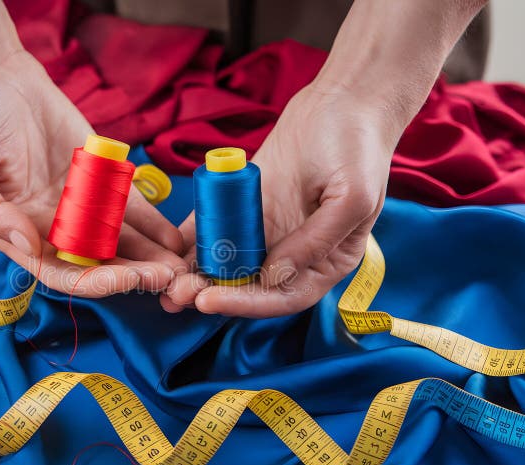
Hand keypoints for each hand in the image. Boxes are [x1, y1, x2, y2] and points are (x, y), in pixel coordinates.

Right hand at [0, 51, 184, 295]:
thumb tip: (28, 247)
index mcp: (18, 235)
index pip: (60, 272)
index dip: (92, 282)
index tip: (121, 281)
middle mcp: (52, 227)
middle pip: (98, 263)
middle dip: (132, 273)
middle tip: (165, 277)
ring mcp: (79, 204)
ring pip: (120, 240)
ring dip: (150, 257)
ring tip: (181, 266)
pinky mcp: (99, 177)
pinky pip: (130, 206)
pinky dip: (154, 223)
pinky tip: (176, 238)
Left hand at [161, 83, 394, 316]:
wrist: (343, 99)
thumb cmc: (358, 146)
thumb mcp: (351, 196)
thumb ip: (317, 241)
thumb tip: (275, 277)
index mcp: (325, 260)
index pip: (283, 296)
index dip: (246, 304)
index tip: (211, 302)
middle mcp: (293, 251)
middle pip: (250, 285)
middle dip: (213, 294)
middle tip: (177, 295)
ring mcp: (267, 229)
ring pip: (229, 262)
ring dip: (198, 275)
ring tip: (166, 282)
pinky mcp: (246, 206)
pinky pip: (216, 228)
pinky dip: (193, 242)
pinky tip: (169, 250)